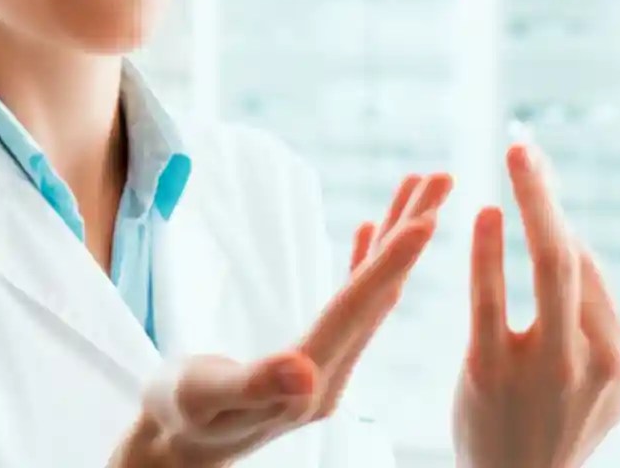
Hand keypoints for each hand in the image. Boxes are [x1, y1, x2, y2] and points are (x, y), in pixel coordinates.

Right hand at [111, 174, 453, 467]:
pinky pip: (348, 302)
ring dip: (396, 239)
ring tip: (419, 187)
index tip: (427, 220)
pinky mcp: (312, 360)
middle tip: (443, 179)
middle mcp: (328, 376)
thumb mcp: (204, 397)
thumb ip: (253, 385)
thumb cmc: (179, 417)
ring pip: (370, 294)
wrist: (176, 446)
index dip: (389, 265)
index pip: (355, 312)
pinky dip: (363, 263)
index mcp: (308, 383)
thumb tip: (301, 372)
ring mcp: (324, 368)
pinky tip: (370, 230)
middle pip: (378, 295)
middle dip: (410, 234)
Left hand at [452, 144, 619, 467]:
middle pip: (570, 259)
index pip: (588, 271)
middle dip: (546, 196)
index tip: (534, 180)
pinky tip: (483, 216)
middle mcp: (583, 358)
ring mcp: (536, 365)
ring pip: (541, 274)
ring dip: (526, 211)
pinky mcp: (487, 372)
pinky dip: (487, 255)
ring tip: (510, 163)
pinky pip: (488, 303)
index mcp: (614, 357)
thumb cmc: (566, 430)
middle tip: (521, 146)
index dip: (558, 221)